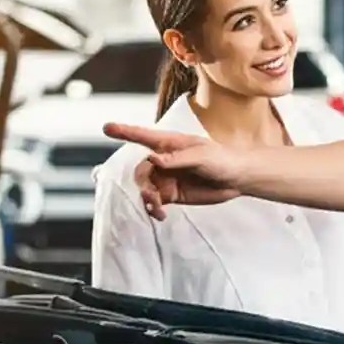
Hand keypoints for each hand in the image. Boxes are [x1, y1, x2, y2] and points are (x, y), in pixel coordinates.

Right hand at [104, 123, 243, 219]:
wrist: (237, 179)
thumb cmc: (221, 159)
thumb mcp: (201, 156)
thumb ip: (176, 159)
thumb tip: (152, 158)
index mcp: (170, 144)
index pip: (143, 136)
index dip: (124, 132)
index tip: (107, 128)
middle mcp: (164, 160)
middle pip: (141, 171)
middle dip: (142, 184)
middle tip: (150, 197)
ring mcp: (167, 177)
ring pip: (146, 188)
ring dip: (147, 199)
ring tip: (157, 208)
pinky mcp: (172, 193)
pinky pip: (155, 201)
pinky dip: (153, 208)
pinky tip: (160, 214)